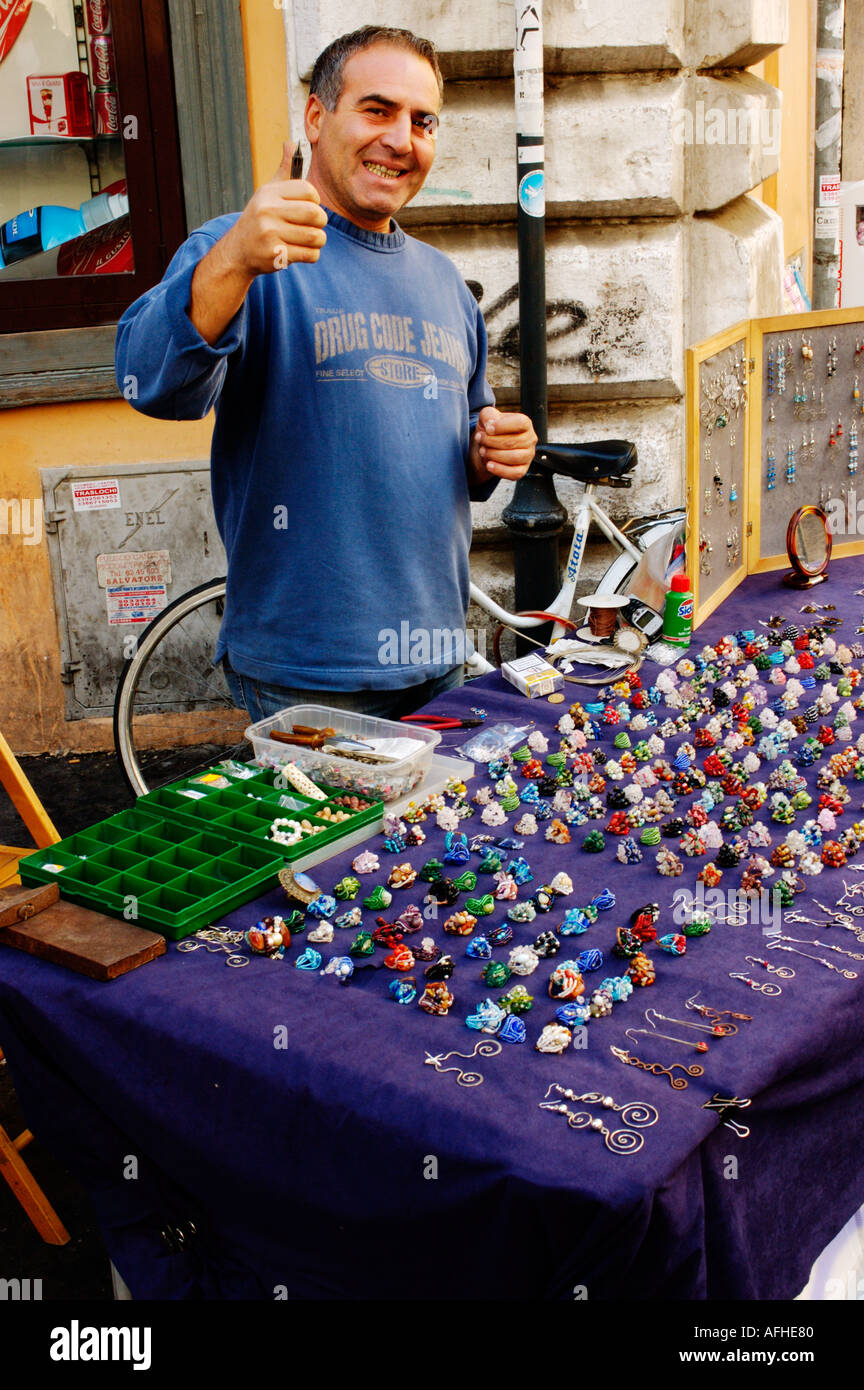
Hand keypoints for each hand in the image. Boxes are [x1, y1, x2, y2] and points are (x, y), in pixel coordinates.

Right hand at [221, 142, 327, 276]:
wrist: (239, 250)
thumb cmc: (260, 218)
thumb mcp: (268, 192)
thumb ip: (284, 170)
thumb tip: (291, 143)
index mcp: (269, 193)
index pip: (309, 191)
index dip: (316, 200)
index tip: (310, 207)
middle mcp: (268, 211)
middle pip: (315, 214)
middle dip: (321, 221)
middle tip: (315, 225)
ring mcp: (270, 234)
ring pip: (315, 236)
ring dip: (319, 240)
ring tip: (311, 239)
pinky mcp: (275, 255)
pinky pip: (310, 255)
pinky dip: (312, 255)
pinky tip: (303, 251)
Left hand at [469, 406, 536, 483]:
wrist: (487, 446)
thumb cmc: (491, 430)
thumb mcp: (487, 416)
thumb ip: (488, 415)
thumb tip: (490, 425)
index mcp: (525, 423)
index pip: (520, 423)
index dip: (502, 426)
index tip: (487, 429)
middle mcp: (530, 439)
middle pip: (513, 442)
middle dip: (491, 441)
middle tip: (480, 439)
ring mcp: (528, 455)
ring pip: (514, 458)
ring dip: (494, 455)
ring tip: (483, 451)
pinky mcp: (523, 470)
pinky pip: (515, 473)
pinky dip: (500, 470)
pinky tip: (489, 465)